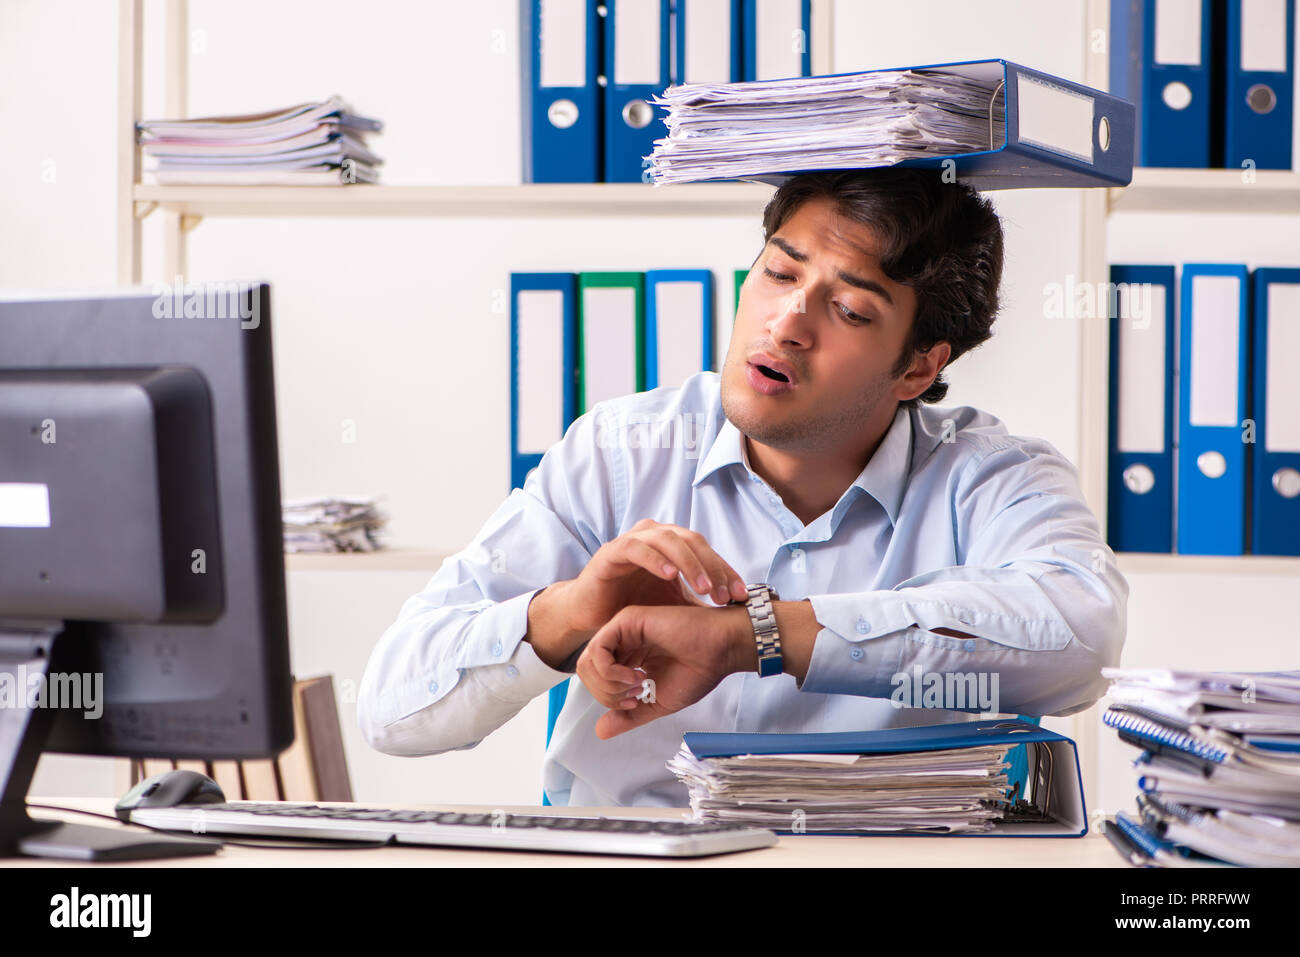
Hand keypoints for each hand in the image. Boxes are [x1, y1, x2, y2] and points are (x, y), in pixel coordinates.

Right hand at [562, 519, 748, 635]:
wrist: (592, 614)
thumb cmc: (632, 604)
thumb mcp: (672, 602)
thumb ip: (698, 596)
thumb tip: (738, 604)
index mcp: (672, 544)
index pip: (706, 551)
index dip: (725, 571)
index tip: (740, 596)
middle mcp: (655, 536)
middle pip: (692, 540)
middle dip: (712, 567)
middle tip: (723, 594)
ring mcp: (633, 540)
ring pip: (668, 540)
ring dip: (689, 563)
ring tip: (702, 587)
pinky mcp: (612, 551)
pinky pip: (636, 548)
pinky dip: (656, 559)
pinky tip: (670, 575)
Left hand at [576, 603, 751, 738]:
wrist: (720, 651)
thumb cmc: (697, 672)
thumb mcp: (656, 703)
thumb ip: (629, 716)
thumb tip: (599, 731)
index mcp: (627, 657)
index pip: (596, 680)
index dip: (609, 699)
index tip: (636, 704)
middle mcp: (621, 641)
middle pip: (586, 672)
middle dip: (606, 694)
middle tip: (635, 698)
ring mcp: (622, 629)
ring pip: (587, 662)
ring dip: (609, 684)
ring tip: (637, 686)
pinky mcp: (626, 620)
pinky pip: (598, 650)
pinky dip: (611, 671)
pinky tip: (636, 676)